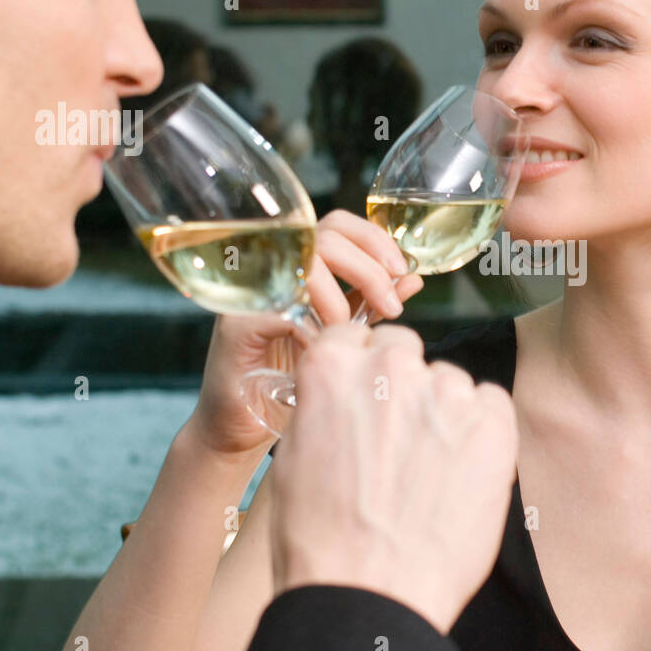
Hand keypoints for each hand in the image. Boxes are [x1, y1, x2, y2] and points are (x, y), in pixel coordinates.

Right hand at [178, 210, 424, 465]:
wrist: (243, 426)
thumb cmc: (291, 378)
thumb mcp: (342, 334)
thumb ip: (370, 302)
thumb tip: (413, 277)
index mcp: (298, 265)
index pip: (338, 224)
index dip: (375, 240)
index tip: (402, 270)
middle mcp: (273, 270)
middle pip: (326, 236)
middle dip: (370, 269)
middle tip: (391, 308)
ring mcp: (252, 294)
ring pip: (306, 265)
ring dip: (342, 298)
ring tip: (354, 331)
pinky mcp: (238, 325)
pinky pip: (282, 308)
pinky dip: (313, 328)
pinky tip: (325, 350)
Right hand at [268, 323, 518, 634]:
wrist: (367, 595)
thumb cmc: (321, 540)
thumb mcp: (294, 456)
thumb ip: (326, 405)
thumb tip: (347, 393)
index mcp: (332, 367)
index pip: (356, 337)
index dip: (361, 369)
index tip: (367, 398)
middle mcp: (390, 366)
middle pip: (405, 351)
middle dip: (402, 386)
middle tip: (398, 444)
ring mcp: (445, 393)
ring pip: (450, 381)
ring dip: (443, 413)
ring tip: (428, 475)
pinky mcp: (492, 424)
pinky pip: (492, 405)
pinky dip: (483, 431)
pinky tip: (461, 475)